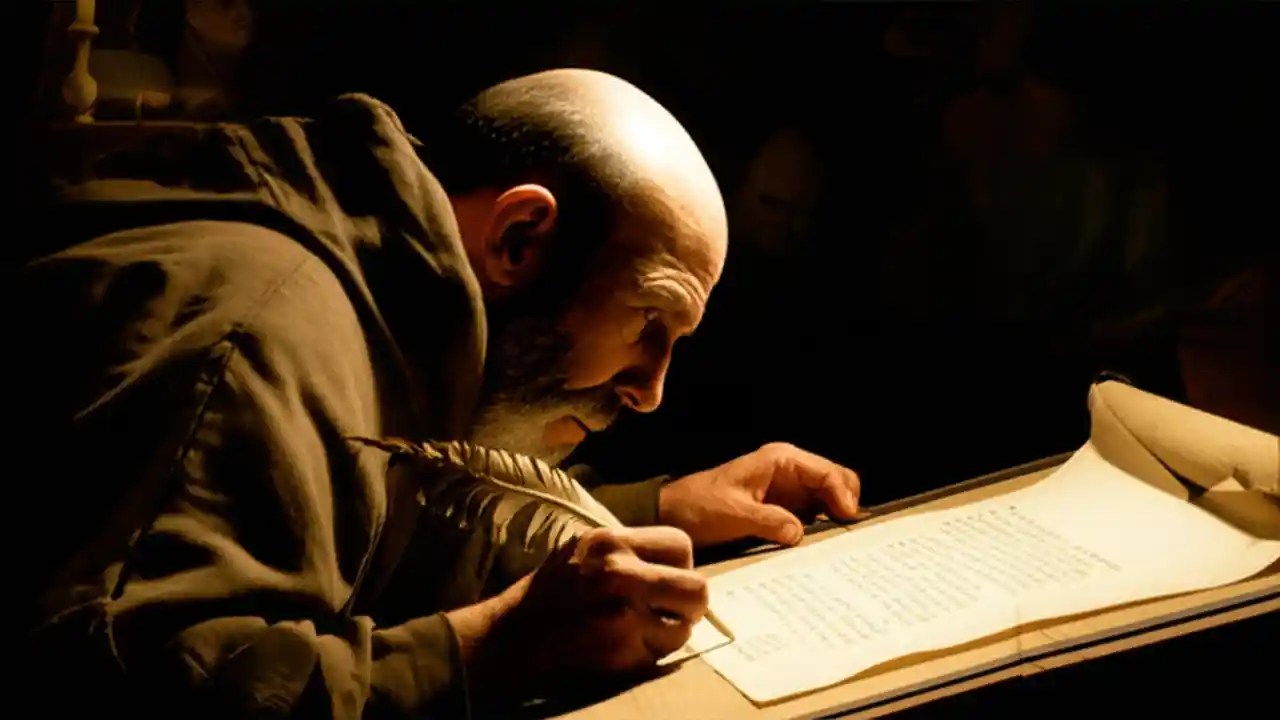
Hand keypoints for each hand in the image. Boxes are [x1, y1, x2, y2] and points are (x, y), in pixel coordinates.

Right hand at [446, 526, 707, 695]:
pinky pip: (661, 654)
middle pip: (697, 588)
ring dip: (672, 631)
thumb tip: (673, 562)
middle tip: (676, 610)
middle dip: (692, 603)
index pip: (681, 545)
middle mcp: (621, 574)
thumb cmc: (548, 592)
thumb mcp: (582, 550)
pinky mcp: (621, 653)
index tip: (670, 577)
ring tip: (646, 629)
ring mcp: (624, 616)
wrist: (509, 637)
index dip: (683, 565)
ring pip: (684, 627)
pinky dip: (651, 652)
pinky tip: (627, 645)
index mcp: (610, 542)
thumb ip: (627, 550)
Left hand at [658, 442, 860, 546]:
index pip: (827, 472)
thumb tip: (800, 533)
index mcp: (780, 460)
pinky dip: (822, 527)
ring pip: (829, 498)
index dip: (842, 494)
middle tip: (846, 532)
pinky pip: (813, 514)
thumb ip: (769, 520)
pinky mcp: (783, 508)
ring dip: (835, 517)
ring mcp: (788, 489)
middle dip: (846, 503)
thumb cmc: (700, 506)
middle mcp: (790, 470)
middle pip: (836, 481)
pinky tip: (822, 545)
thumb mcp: (734, 514)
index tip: (846, 519)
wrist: (674, 513)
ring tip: (839, 542)